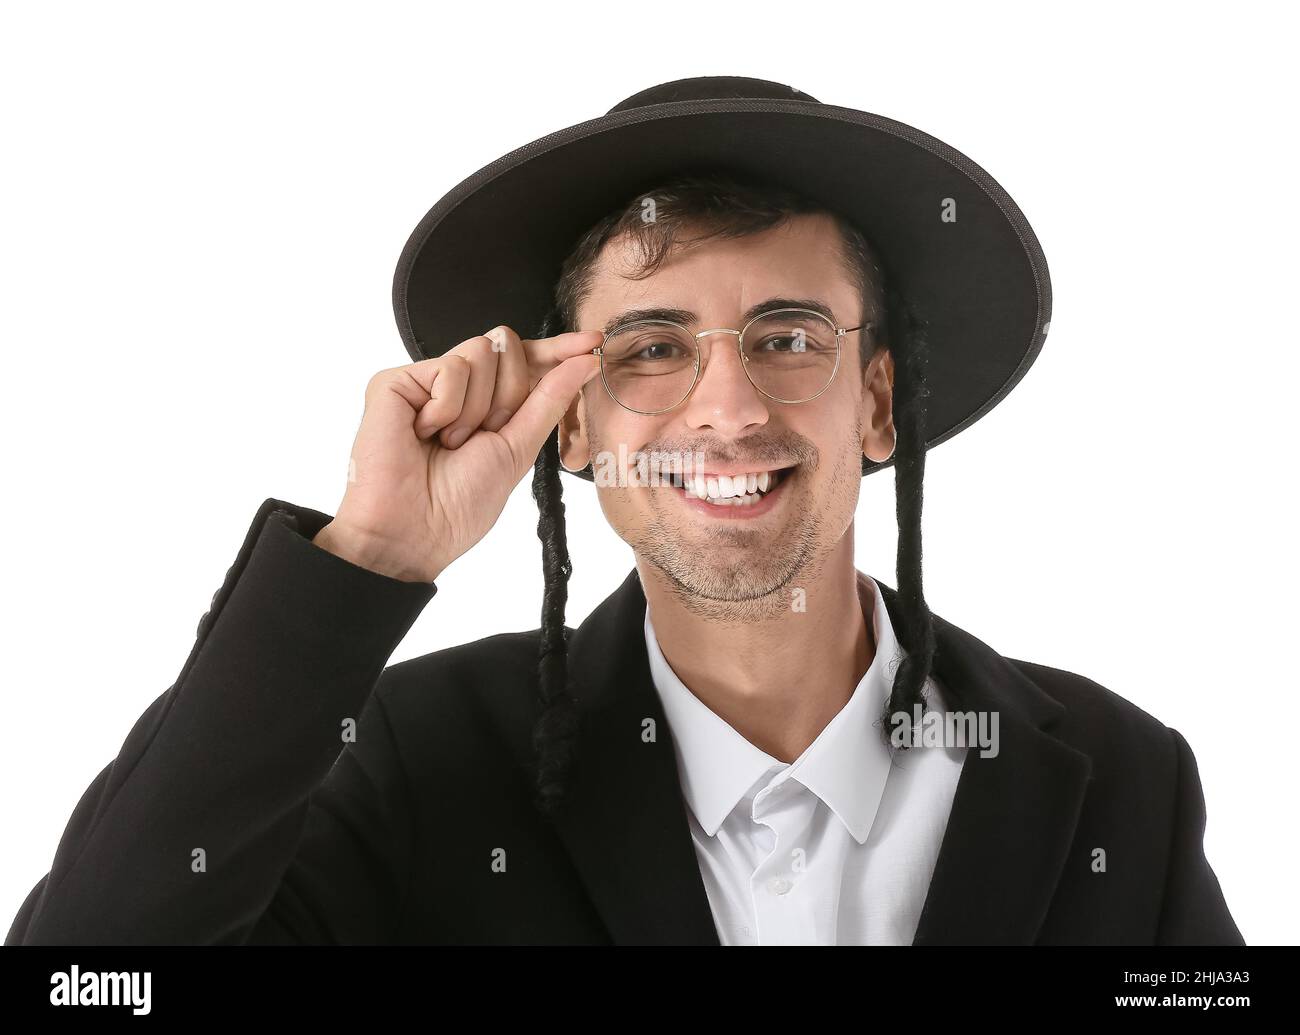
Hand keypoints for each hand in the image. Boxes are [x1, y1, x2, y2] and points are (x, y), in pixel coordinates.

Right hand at [313, 325, 600, 581]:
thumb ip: (550, 399)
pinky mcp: (395, 382)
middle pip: (508, 348)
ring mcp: (426, 382)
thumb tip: (586, 361)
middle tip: (481, 438)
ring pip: (480, 351)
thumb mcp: (519, 448)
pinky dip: (447, 408)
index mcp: (489, 406)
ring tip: (449, 442)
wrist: (414, 531)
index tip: (592, 343)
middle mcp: (458, 389)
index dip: (558, 351)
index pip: (528, 362)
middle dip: (509, 396)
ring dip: (477, 408)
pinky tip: (425, 434)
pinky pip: (448, 368)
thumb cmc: (460, 505)